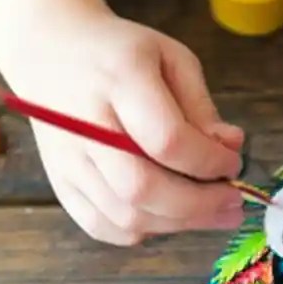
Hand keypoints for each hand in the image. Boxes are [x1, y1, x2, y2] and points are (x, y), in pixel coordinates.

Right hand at [0, 0, 245, 245]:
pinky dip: (140, 231)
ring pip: (125, 216)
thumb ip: (200, 107)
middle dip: (198, 206)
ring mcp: (68, 160)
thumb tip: (228, 148)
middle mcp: (85, 124)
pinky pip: (102, 227)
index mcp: (118, 79)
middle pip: (142, 188)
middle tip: (231, 205)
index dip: (209, 162)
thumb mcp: (169, 58)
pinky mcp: (60, 183)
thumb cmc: (117, 54)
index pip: (168, 139)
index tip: (233, 165)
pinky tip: (164, 216)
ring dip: (176, 224)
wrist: (49, 52)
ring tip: (208, 213)